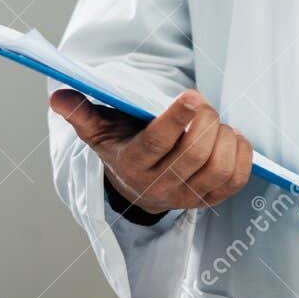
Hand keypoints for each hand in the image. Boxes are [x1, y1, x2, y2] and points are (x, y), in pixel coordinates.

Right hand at [49, 87, 252, 213]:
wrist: (137, 188)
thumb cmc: (123, 147)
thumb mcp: (98, 131)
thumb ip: (81, 112)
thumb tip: (57, 97)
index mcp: (133, 164)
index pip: (157, 143)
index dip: (176, 119)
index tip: (191, 96)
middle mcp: (160, 186)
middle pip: (194, 153)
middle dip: (207, 121)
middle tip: (203, 104)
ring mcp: (187, 197)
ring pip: (219, 167)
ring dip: (225, 137)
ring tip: (215, 122)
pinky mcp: (210, 201)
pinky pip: (236, 179)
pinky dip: (241, 153)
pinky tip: (230, 137)